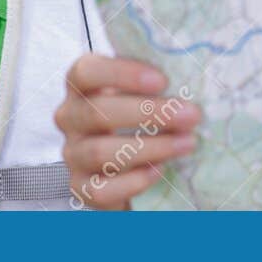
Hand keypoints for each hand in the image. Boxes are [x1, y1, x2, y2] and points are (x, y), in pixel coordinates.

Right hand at [55, 53, 199, 209]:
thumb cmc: (139, 117)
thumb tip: (193, 79)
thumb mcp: (143, 93)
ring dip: (150, 148)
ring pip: (100, 151)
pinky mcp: (79, 187)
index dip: (122, 74)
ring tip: (187, 143)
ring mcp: (72, 153)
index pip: (87, 72)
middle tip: (191, 115)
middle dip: (149, 113)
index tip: (163, 81)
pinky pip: (101, 189)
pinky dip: (133, 181)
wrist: (127, 166)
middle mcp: (69, 117)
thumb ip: (155, 86)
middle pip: (97, 112)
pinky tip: (160, 170)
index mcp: (81, 85)